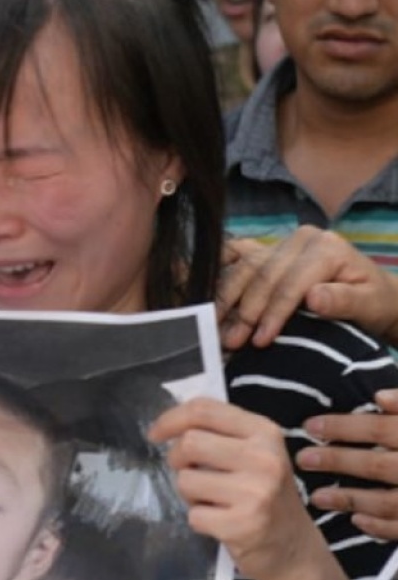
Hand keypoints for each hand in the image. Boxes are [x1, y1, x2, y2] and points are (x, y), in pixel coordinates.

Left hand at [150, 398, 325, 579]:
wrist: (296, 551)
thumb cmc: (265, 494)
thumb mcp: (255, 452)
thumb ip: (219, 432)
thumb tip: (167, 423)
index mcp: (264, 432)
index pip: (203, 410)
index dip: (170, 419)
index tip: (155, 434)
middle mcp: (263, 458)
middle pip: (189, 443)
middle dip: (177, 460)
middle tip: (190, 473)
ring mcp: (255, 493)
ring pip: (185, 480)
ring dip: (189, 493)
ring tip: (212, 500)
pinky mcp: (243, 525)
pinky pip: (193, 514)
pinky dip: (198, 519)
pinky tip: (220, 522)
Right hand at [218, 227, 397, 348]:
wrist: (373, 294)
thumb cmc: (374, 302)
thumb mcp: (370, 305)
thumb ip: (344, 300)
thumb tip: (314, 297)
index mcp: (325, 247)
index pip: (290, 282)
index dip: (273, 312)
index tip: (260, 341)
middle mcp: (300, 238)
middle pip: (262, 274)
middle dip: (245, 310)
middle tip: (231, 340)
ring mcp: (281, 242)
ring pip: (245, 267)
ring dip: (228, 299)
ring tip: (216, 327)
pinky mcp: (268, 248)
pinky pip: (238, 255)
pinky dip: (221, 271)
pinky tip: (206, 289)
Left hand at [299, 390, 397, 538]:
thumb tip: (379, 397)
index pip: (380, 429)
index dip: (343, 427)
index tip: (309, 427)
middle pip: (379, 465)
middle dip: (338, 463)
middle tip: (304, 460)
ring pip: (390, 501)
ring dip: (352, 500)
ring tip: (318, 497)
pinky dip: (382, 527)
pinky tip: (358, 522)